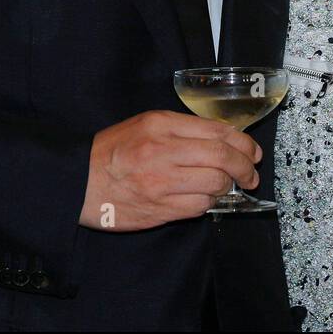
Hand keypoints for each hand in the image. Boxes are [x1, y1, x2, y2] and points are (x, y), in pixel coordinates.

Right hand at [79, 110, 260, 231]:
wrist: (80, 181)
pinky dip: (207, 203)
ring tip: (222, 186)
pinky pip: (199, 207)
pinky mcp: (160, 209)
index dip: (244, 143)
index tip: (252, 151)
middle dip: (245, 168)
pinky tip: (203, 197)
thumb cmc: (113, 151)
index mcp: (161, 125)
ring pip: (215, 185)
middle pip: (223, 159)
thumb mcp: (146, 124)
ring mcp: (162, 183)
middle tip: (251, 174)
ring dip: (226, 187)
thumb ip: (183, 128)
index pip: (218, 132)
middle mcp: (163, 151)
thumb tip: (223, 139)